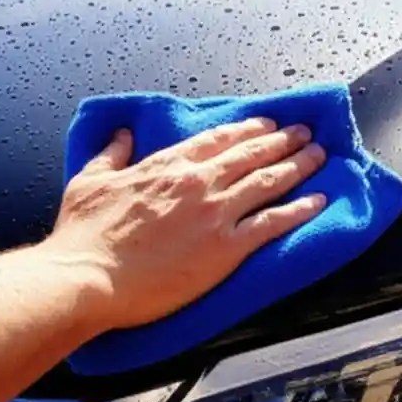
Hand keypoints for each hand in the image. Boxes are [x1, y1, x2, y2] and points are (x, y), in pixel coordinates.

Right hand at [40, 119, 326, 332]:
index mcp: (168, 166)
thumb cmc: (82, 236)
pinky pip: (272, 223)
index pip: (218, 140)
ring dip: (298, 166)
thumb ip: (111, 153)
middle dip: (283, 141)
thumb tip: (121, 134)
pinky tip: (319, 201)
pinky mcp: (225, 249)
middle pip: (251, 154)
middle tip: (306, 132)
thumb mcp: (90, 180)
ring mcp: (215, 214)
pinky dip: (299, 210)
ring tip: (319, 155)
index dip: (247, 130)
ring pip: (268, 182)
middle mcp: (198, 183)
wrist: (85, 277)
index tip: (267, 124)